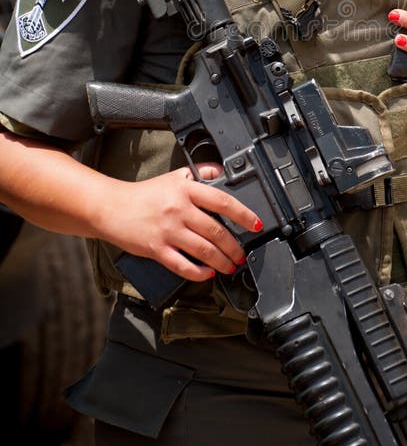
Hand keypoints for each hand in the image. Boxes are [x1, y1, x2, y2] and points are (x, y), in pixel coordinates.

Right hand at [102, 164, 261, 282]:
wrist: (111, 207)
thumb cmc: (145, 193)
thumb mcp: (175, 176)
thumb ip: (200, 172)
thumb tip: (222, 172)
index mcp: (186, 190)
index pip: (222, 201)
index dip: (243, 214)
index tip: (256, 224)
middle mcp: (179, 209)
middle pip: (216, 230)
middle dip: (235, 247)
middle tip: (242, 254)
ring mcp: (168, 231)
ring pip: (203, 250)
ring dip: (222, 261)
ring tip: (231, 266)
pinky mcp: (156, 249)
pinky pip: (182, 265)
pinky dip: (198, 272)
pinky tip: (207, 273)